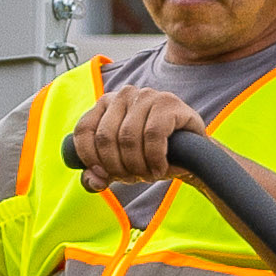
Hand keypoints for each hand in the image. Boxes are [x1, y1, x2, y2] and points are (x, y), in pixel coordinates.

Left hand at [74, 80, 198, 201]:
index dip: (89, 158)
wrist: (192, 153)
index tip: (104, 175)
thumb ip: (100, 174)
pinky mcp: (168, 103)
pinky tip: (160, 168)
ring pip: (128, 138)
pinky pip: (152, 135)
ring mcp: (147, 96)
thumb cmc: (150, 156)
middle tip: (132, 178)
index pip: (84, 130)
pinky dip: (155, 159)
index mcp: (105, 104)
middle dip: (117, 167)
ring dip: (137, 166)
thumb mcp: (121, 167)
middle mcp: (123, 94)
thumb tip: (94, 180)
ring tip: (148, 175)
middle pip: (105, 138)